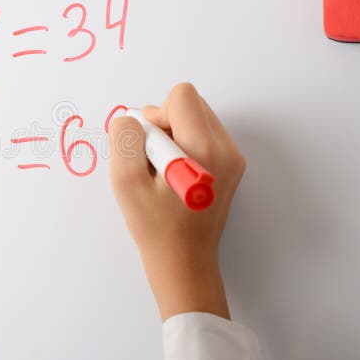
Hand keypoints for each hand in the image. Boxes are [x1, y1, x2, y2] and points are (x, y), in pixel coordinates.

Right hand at [108, 83, 245, 320]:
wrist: (183, 262)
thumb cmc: (154, 226)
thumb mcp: (126, 182)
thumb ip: (125, 139)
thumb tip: (133, 118)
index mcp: (206, 149)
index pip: (182, 96)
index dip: (156, 114)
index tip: (148, 145)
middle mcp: (227, 149)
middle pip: (191, 104)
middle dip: (165, 123)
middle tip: (152, 159)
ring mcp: (233, 158)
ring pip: (197, 118)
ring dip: (173, 134)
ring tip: (163, 170)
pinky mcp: (231, 167)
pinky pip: (203, 135)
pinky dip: (184, 145)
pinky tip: (174, 175)